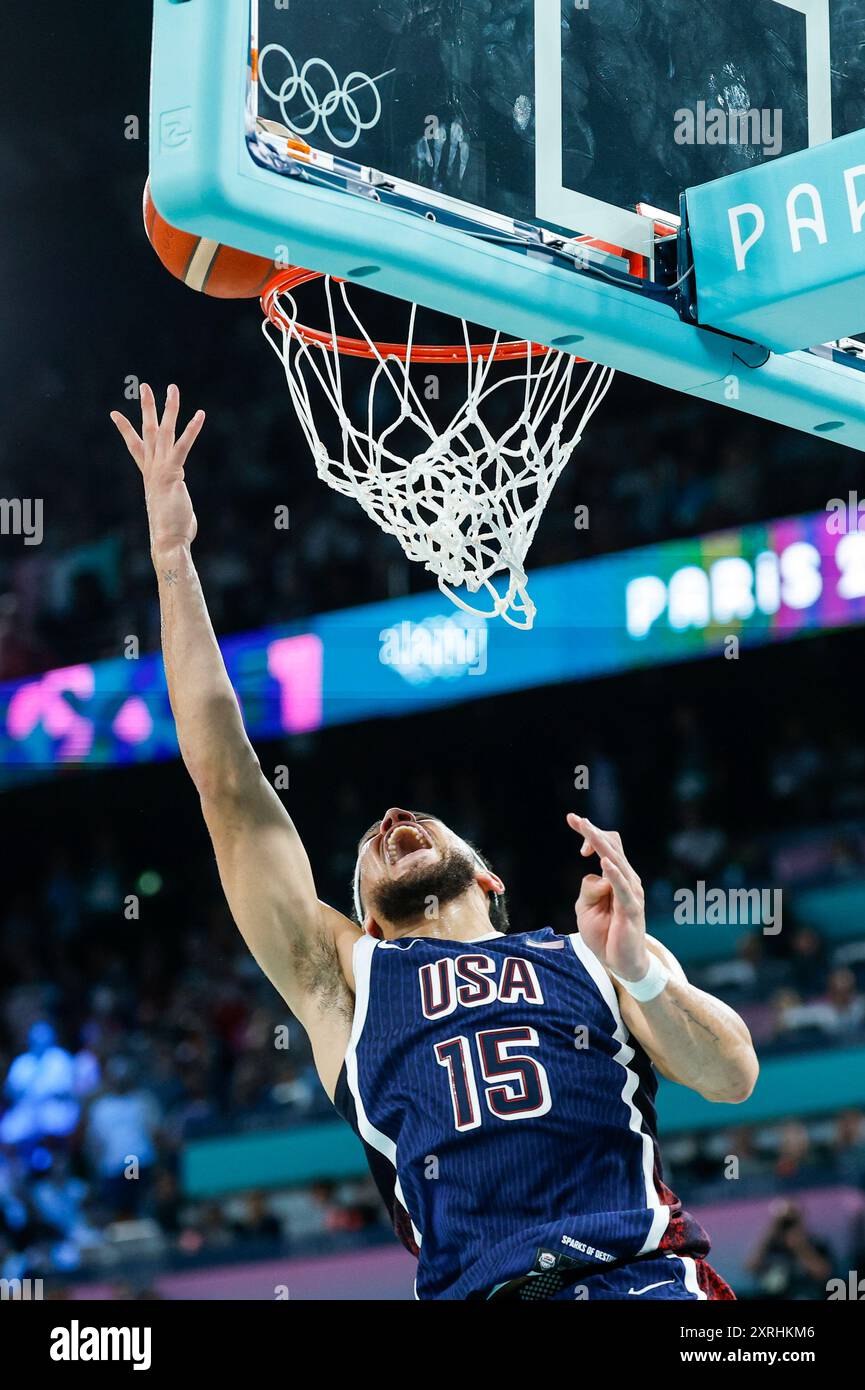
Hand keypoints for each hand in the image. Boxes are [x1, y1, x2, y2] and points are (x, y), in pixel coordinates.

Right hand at [111, 383, 204, 555]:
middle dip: (146, 407)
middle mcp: (152, 468)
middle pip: (147, 431)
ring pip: (163, 432)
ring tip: (172, 388)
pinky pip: (183, 446)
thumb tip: (177, 507)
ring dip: (169, 408)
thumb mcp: (170, 508)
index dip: (125, 428)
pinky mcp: (173, 473)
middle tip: (144, 386)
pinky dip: (192, 430)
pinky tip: (200, 415)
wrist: (167, 540)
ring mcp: (161, 469)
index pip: (135, 446)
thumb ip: (173, 499)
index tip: (114, 413)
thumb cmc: (172, 530)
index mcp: (149, 475)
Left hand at [567, 814, 648, 980]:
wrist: (620, 963)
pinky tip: (604, 863)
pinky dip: (613, 873)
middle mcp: (627, 880)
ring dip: (599, 844)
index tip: (573, 832)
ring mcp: (631, 893)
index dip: (591, 836)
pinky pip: (622, 887)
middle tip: (573, 818)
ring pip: (616, 861)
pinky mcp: (631, 909)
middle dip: (591, 831)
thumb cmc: (604, 933)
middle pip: (612, 847)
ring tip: (586, 829)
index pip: (608, 846)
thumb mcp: (585, 909)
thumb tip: (595, 875)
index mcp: (616, 877)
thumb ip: (588, 889)